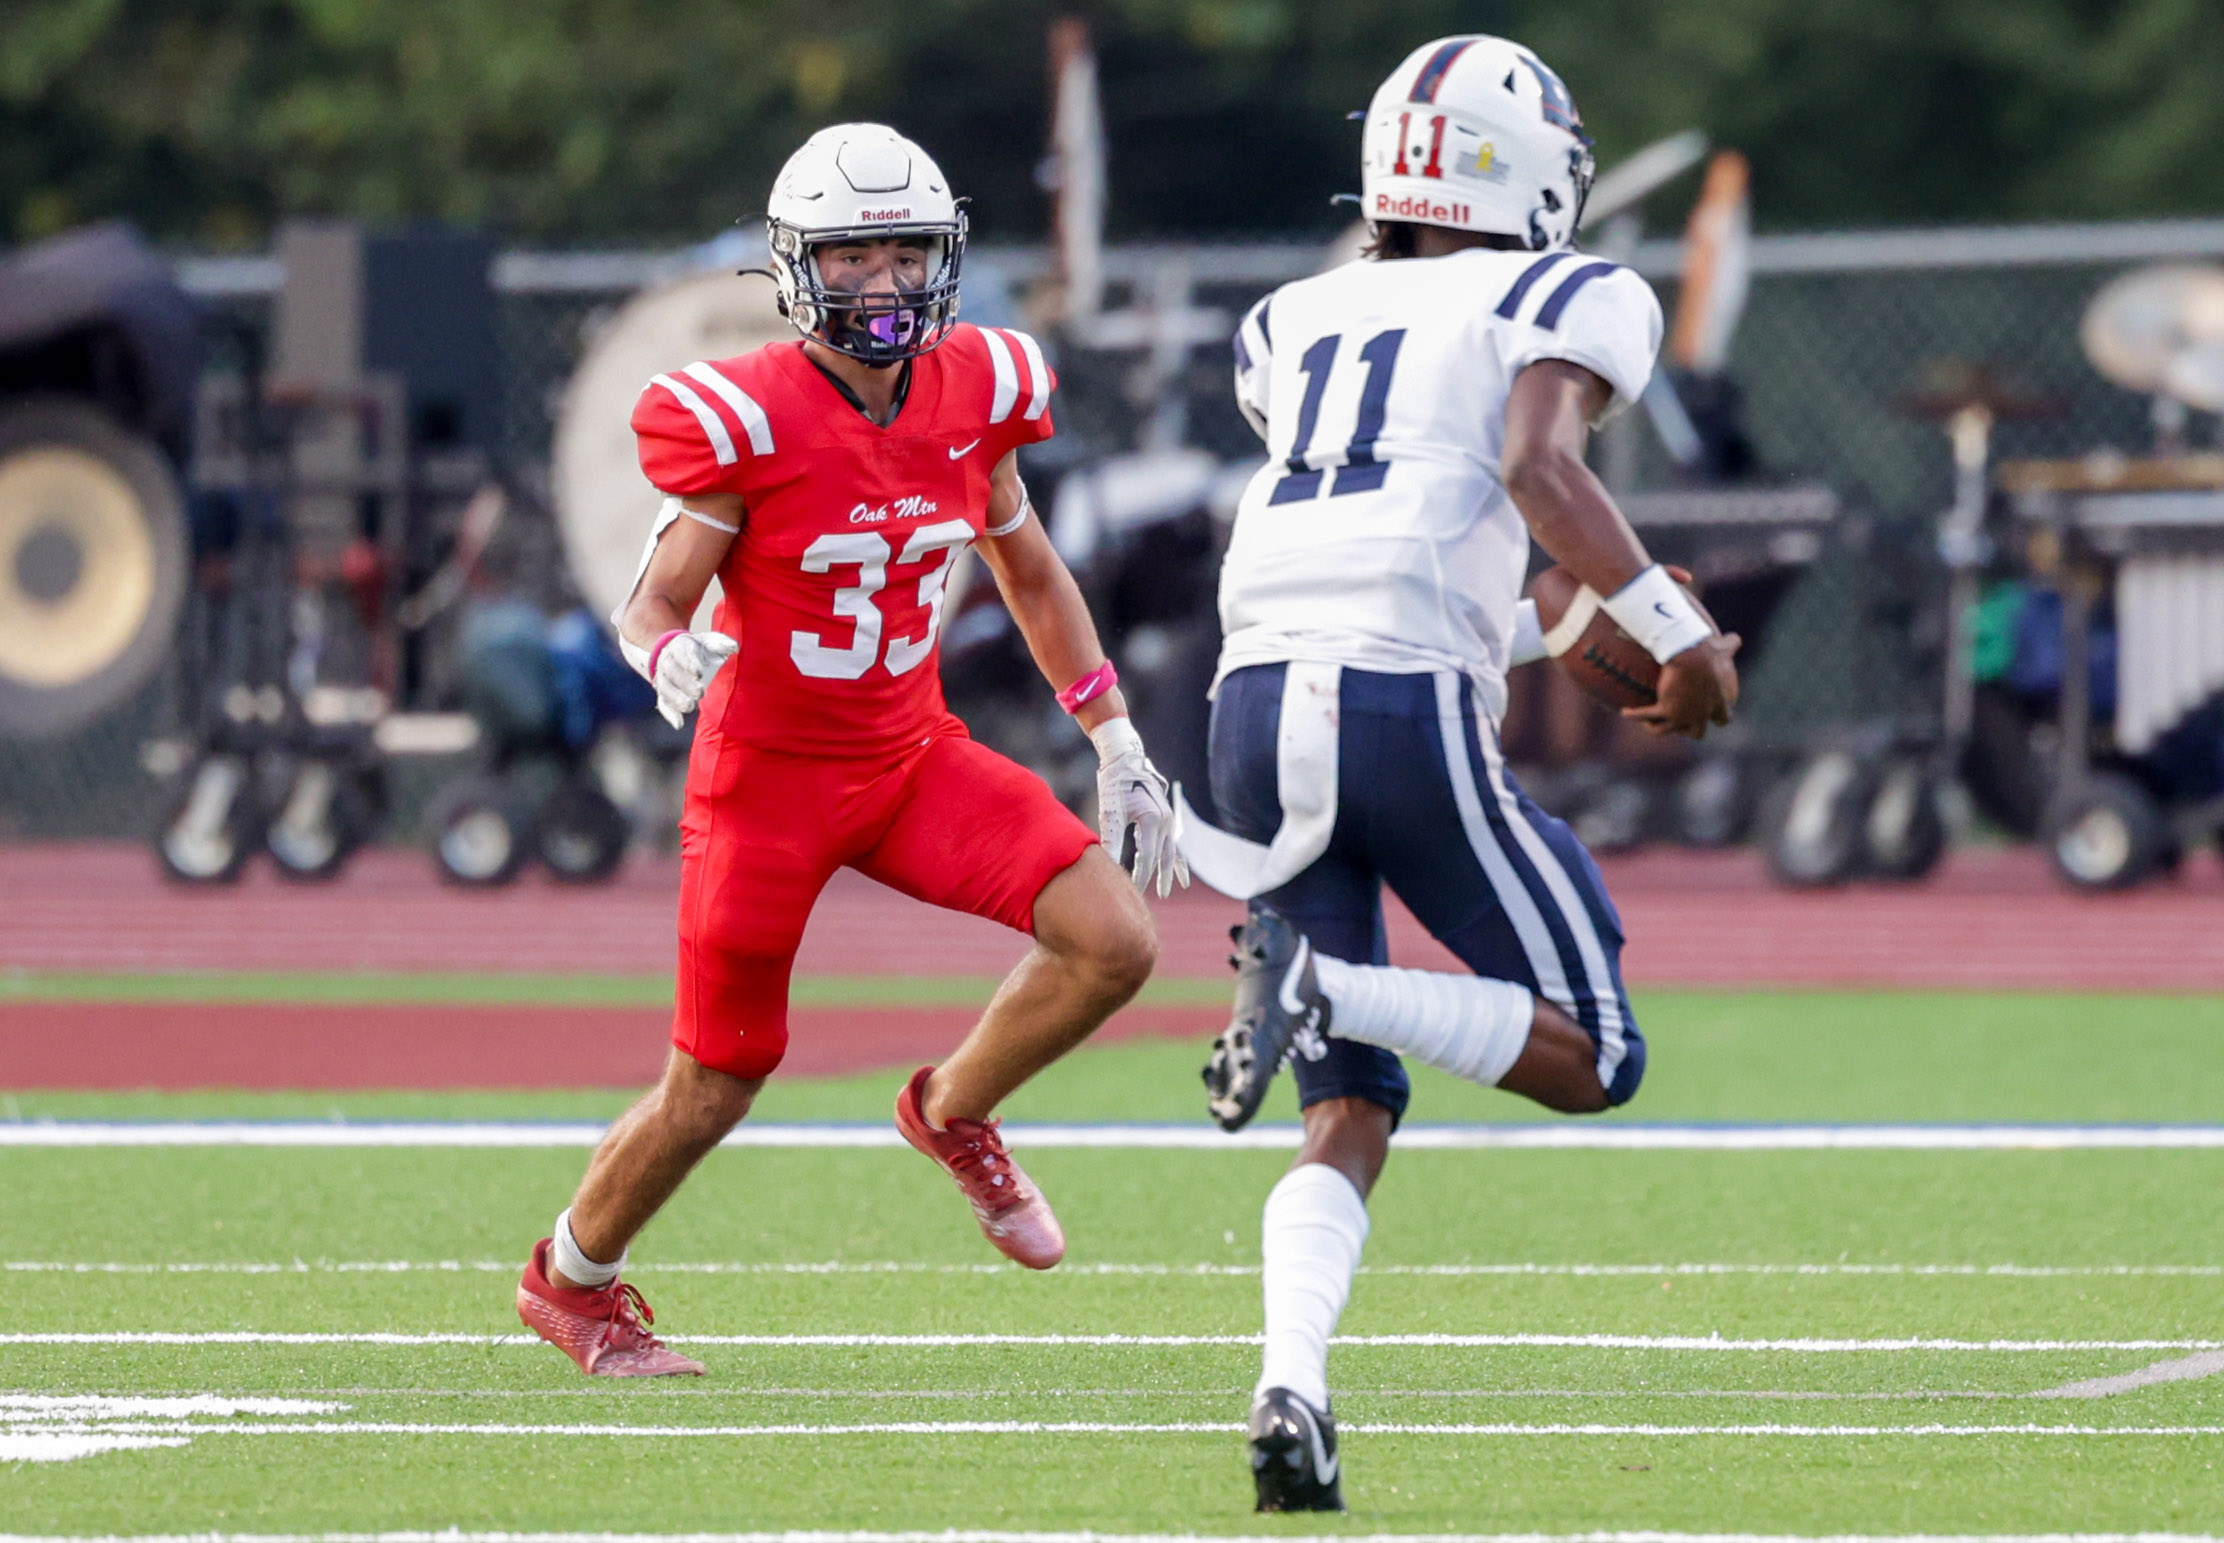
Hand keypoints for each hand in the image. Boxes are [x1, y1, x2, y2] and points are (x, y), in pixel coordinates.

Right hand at [651, 631, 738, 727]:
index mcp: (679, 646)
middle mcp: (667, 661)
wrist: (676, 653)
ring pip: (665, 688)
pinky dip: (670, 714)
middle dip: (685, 683)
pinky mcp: (663, 693)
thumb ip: (721, 643)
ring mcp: (663, 677)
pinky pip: (663, 703)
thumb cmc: (699, 648)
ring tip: (689, 707)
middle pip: (672, 672)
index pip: (681, 653)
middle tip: (700, 693)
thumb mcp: (710, 641)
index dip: (689, 663)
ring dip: (676, 699)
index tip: (699, 673)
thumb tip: (734, 647)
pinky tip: (678, 724)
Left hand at [1089, 717, 1189, 896]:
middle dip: (1157, 879)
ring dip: (1170, 872)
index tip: (1132, 892)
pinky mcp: (1166, 817)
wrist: (1126, 757)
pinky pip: (1175, 844)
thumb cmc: (1115, 784)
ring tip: (1170, 890)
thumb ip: (1111, 839)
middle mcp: (1165, 821)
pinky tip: (1181, 874)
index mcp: (1151, 820)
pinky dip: (1176, 860)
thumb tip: (1104, 865)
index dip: (1141, 877)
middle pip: (1162, 858)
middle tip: (1154, 899)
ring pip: (1172, 852)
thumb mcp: (1110, 811)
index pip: (1147, 858)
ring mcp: (1169, 819)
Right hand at [1624, 632, 1740, 737]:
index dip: (1717, 717)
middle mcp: (1702, 713)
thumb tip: (1735, 637)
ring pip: (1668, 731)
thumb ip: (1731, 644)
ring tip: (1649, 723)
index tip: (1710, 714)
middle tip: (1679, 721)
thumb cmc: (1708, 651)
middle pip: (1697, 732)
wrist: (1691, 656)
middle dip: (1689, 729)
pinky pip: (1646, 716)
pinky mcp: (1666, 711)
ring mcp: (1683, 715)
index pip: (1723, 718)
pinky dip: (1635, 715)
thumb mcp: (1723, 647)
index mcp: (1718, 701)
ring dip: (1657, 728)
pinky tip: (1625, 712)